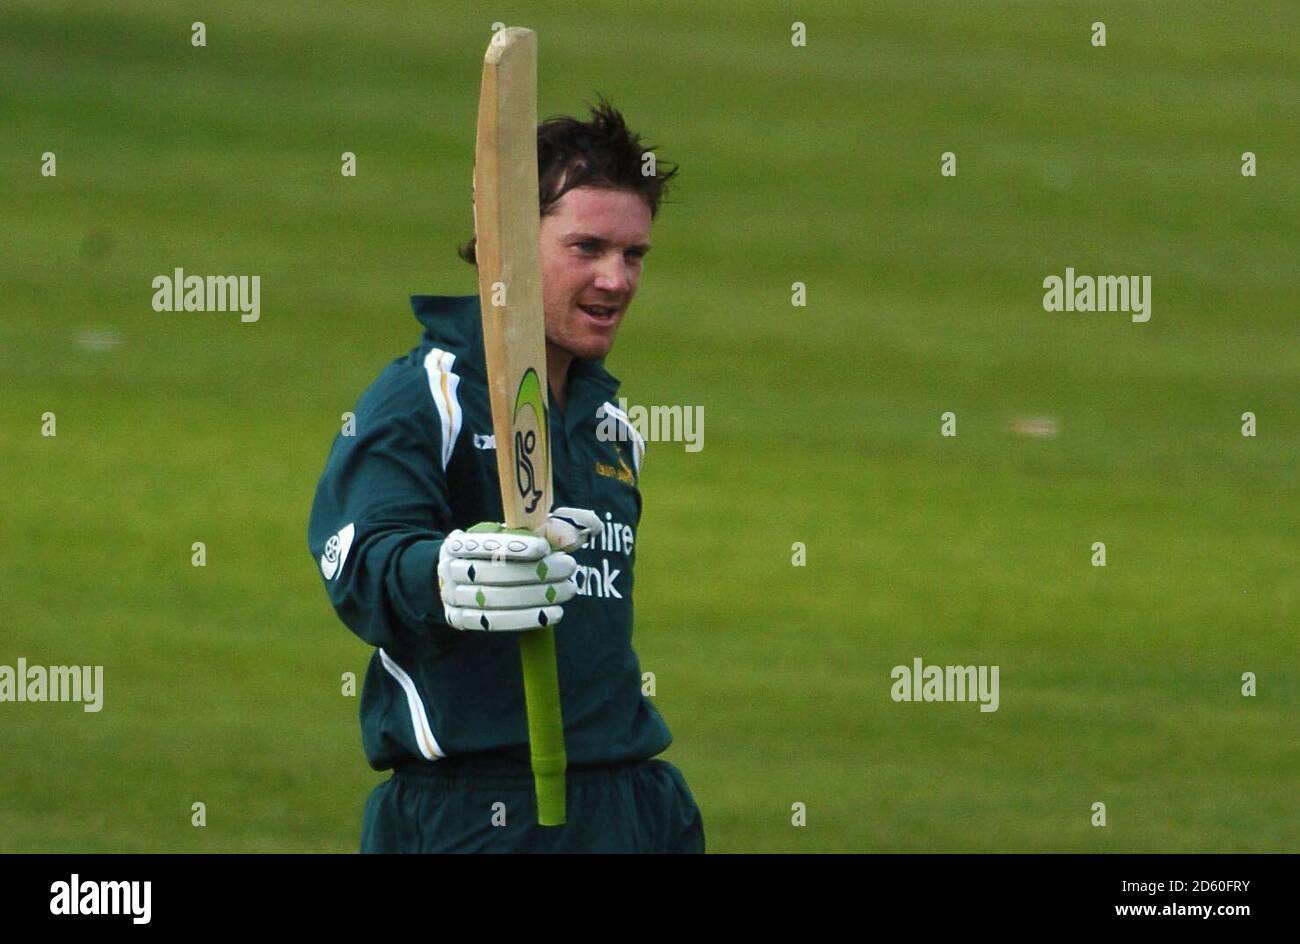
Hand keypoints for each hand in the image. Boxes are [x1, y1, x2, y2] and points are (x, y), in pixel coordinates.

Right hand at [437, 507, 601, 630]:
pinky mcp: (460, 620)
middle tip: (570, 567)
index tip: (545, 548)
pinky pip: (495, 622)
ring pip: (497, 600)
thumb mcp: (514, 538)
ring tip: (568, 590)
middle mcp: (450, 569)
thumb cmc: (495, 555)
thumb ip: (550, 528)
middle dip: (537, 572)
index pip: (486, 544)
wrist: (457, 584)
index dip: (515, 546)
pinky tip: (554, 614)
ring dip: (537, 597)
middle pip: (496, 573)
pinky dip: (527, 619)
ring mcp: (452, 597)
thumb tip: (584, 527)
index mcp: (459, 543)